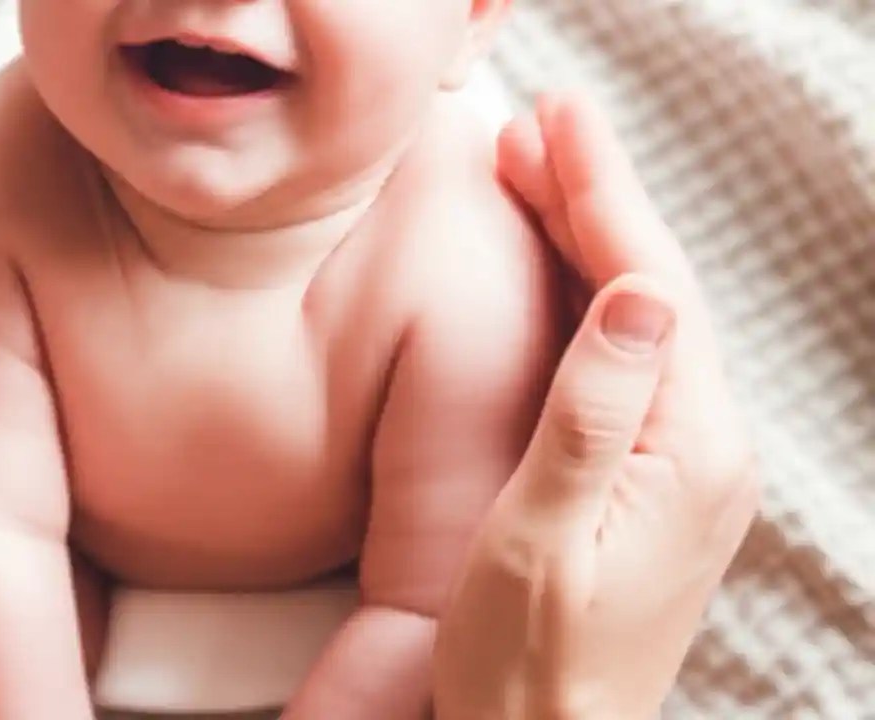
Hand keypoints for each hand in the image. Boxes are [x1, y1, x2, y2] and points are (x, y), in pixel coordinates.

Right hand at [433, 94, 758, 718]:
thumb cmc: (526, 659)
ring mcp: (687, 465)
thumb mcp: (543, 538)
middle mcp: (707, 450)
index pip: (651, 290)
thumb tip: (641, 294)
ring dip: (592, 241)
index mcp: (687, 455)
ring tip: (537, 175)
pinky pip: (633, 361)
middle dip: (594, 201)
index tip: (558, 123)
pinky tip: (567, 272)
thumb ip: (595, 414)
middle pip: (655, 291)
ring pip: (645, 320)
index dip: (601, 197)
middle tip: (536, 128)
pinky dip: (596, 299)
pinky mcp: (657, 478)